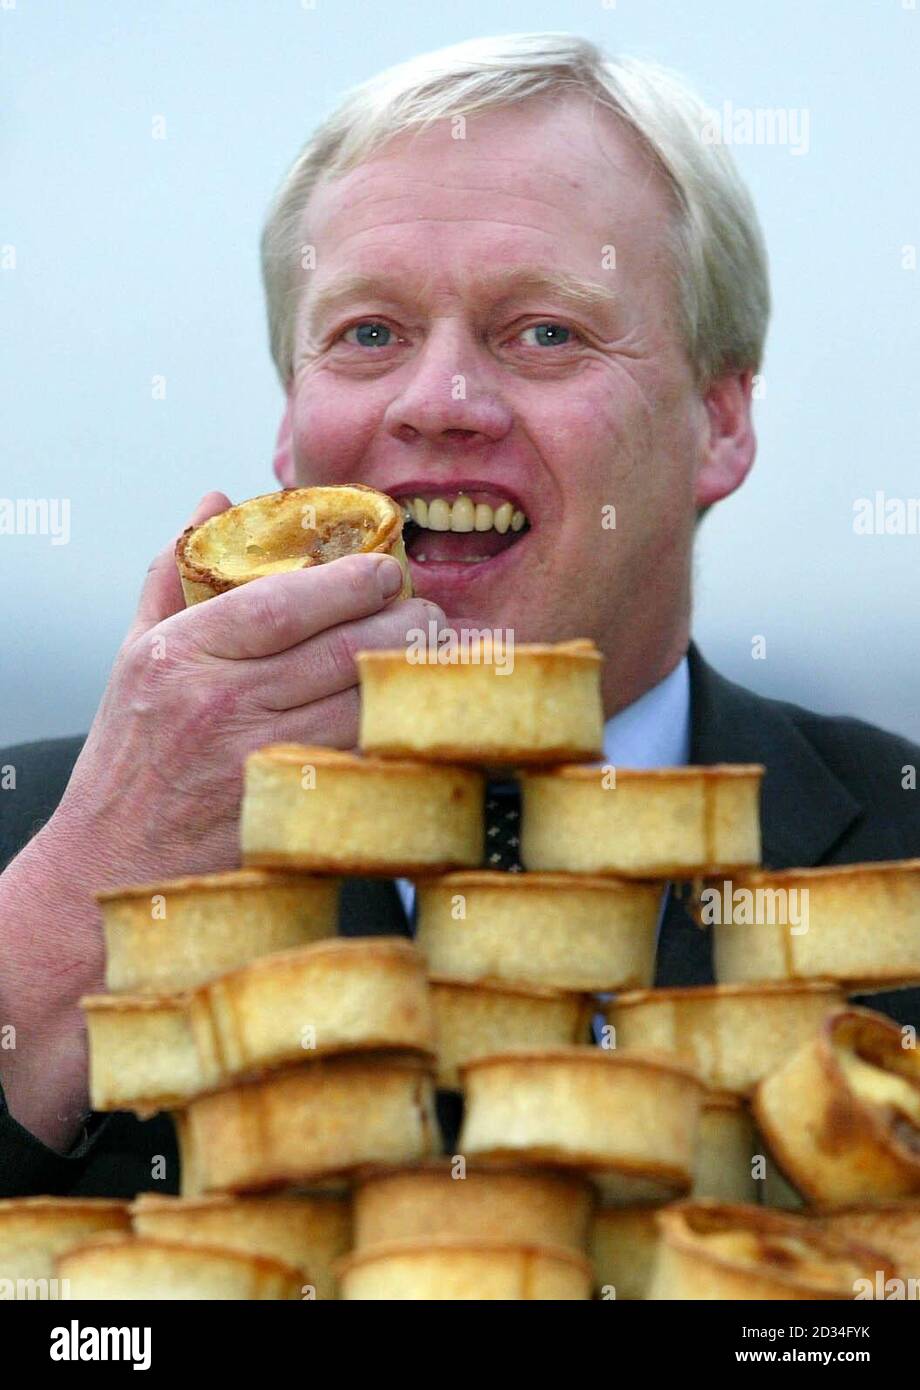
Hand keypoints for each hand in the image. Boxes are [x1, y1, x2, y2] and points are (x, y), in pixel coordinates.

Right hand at [0, 491, 441, 1148]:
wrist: (109, 873)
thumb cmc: (127, 763)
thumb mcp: (135, 657)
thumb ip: (177, 575)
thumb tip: (217, 498)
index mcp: (182, 654)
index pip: (289, 598)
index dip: (354, 579)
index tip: (387, 569)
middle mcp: (220, 702)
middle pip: (346, 645)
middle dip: (407, 620)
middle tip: (429, 612)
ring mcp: (257, 760)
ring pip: (369, 701)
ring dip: (418, 673)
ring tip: (441, 655)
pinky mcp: (287, 811)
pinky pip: (367, 760)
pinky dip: (403, 733)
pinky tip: (423, 716)